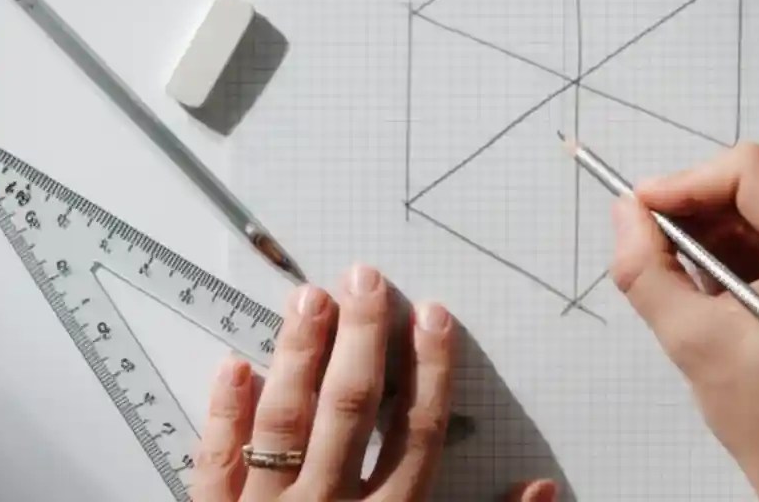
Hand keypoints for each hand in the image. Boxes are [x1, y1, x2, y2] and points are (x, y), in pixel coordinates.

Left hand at [191, 264, 556, 501]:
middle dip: (361, 339)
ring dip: (297, 357)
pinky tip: (232, 364)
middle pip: (351, 410)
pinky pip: (215, 465)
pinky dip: (222, 415)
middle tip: (364, 279)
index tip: (434, 316)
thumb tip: (543, 489)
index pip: (419, 434)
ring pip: (284, 423)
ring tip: (307, 300)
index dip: (430, 371)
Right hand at [610, 143, 758, 501]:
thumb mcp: (693, 341)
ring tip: (685, 288)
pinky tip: (715, 298)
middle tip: (651, 250)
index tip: (642, 210)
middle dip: (695, 215)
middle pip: (755, 192)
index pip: (749, 172)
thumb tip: (625, 213)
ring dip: (713, 240)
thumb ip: (648, 268)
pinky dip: (737, 259)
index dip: (687, 182)